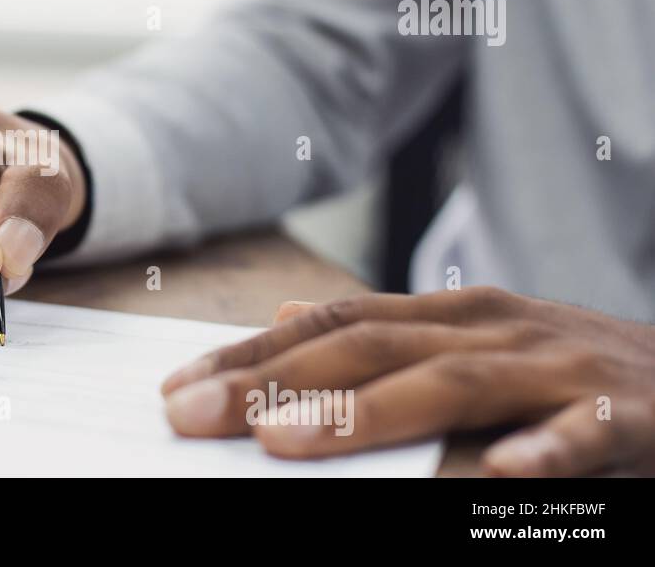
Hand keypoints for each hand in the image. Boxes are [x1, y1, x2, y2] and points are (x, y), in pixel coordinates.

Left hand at [160, 287, 654, 475]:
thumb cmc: (570, 372)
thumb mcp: (471, 342)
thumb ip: (383, 335)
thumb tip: (286, 318)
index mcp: (452, 314)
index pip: (332, 326)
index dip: (251, 353)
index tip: (178, 386)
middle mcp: (494, 328)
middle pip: (366, 349)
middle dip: (272, 382)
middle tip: (191, 415)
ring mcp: (558, 368)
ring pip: (448, 384)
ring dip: (362, 414)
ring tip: (281, 444)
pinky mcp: (628, 416)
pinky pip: (580, 434)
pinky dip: (540, 450)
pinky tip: (496, 474)